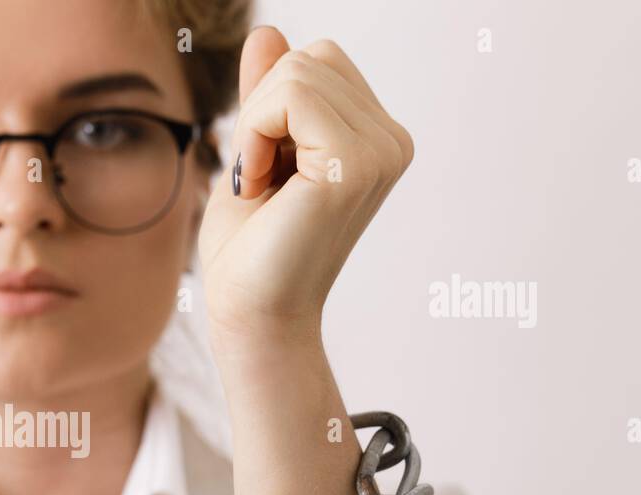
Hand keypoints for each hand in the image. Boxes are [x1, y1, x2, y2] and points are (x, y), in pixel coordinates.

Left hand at [198, 28, 412, 344]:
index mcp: (375, 138)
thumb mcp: (255, 153)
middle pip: (311, 58)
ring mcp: (380, 151)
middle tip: (262, 181)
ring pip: (298, 71)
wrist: (250, 312)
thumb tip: (269, 34)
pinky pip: (290, 96)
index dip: (270, 106)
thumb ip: (268, 97)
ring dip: (255, 128)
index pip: (317, 62)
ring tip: (264, 188)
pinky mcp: (356, 162)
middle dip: (262, 112)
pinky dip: (255, 135)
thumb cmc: (250, 249)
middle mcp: (390, 141)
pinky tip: (261, 186)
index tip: (265, 171)